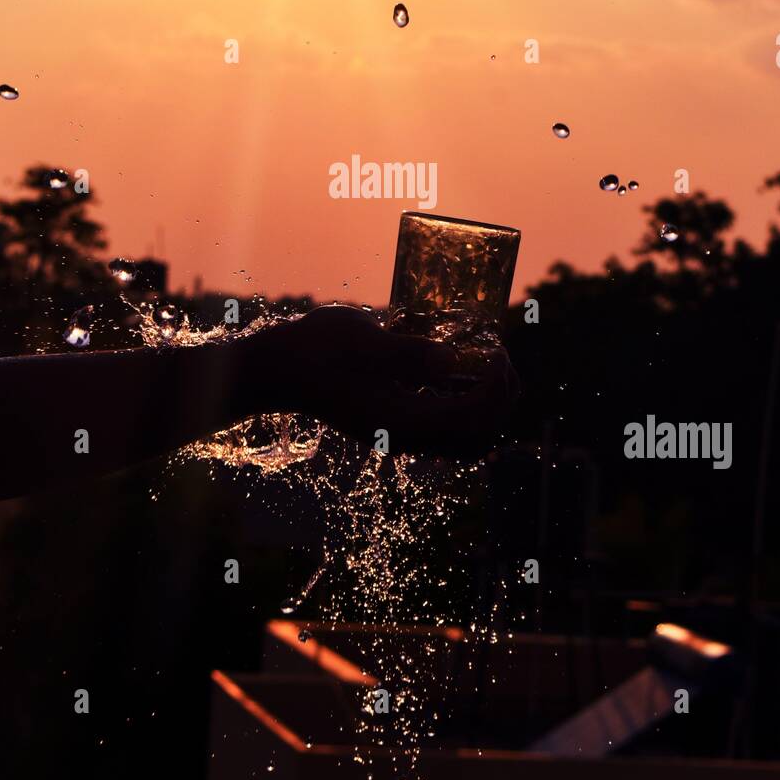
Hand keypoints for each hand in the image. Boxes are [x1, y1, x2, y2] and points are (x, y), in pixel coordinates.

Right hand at [260, 305, 519, 457]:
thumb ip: (411, 354)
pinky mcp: (392, 422)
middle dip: (500, 400)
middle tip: (501, 358)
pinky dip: (463, 404)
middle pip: (475, 436)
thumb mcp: (365, 342)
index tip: (498, 352)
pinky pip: (442, 426)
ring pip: (462, 438)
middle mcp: (405, 436)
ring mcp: (398, 433)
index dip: (495, 388)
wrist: (277, 368)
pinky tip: (459, 371)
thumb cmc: (317, 351)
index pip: (471, 417)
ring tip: (488, 367)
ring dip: (484, 406)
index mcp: (402, 422)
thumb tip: (452, 362)